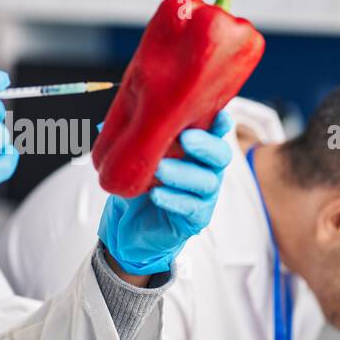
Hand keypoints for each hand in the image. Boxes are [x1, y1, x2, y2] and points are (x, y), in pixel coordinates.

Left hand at [97, 111, 232, 275]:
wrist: (127, 225)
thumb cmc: (136, 186)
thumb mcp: (134, 156)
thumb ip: (135, 136)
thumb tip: (118, 114)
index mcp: (196, 148)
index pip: (214, 132)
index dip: (220, 123)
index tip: (219, 116)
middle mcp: (205, 168)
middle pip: (220, 155)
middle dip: (204, 145)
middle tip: (185, 139)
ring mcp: (204, 194)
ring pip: (206, 181)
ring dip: (182, 173)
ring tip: (159, 169)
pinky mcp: (196, 217)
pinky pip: (192, 207)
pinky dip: (174, 199)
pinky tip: (156, 194)